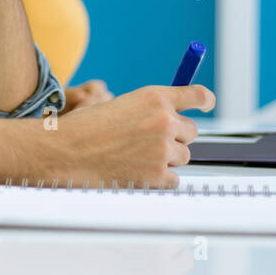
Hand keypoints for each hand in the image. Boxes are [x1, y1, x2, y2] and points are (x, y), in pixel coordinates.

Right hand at [47, 84, 214, 186]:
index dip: (205, 99)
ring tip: (137, 156)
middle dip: (176, 136)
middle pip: (191, 131)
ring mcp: (163, 149)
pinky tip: (138, 171)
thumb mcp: (122, 105)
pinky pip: (174, 179)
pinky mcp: (158, 174)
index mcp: (155, 97)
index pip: (196, 95)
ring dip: (167, 158)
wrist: (68, 150)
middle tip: (150, 141)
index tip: (207, 103)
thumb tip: (174, 119)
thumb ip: (151, 109)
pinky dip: (160, 178)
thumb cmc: (89, 128)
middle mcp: (164, 120)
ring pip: (183, 156)